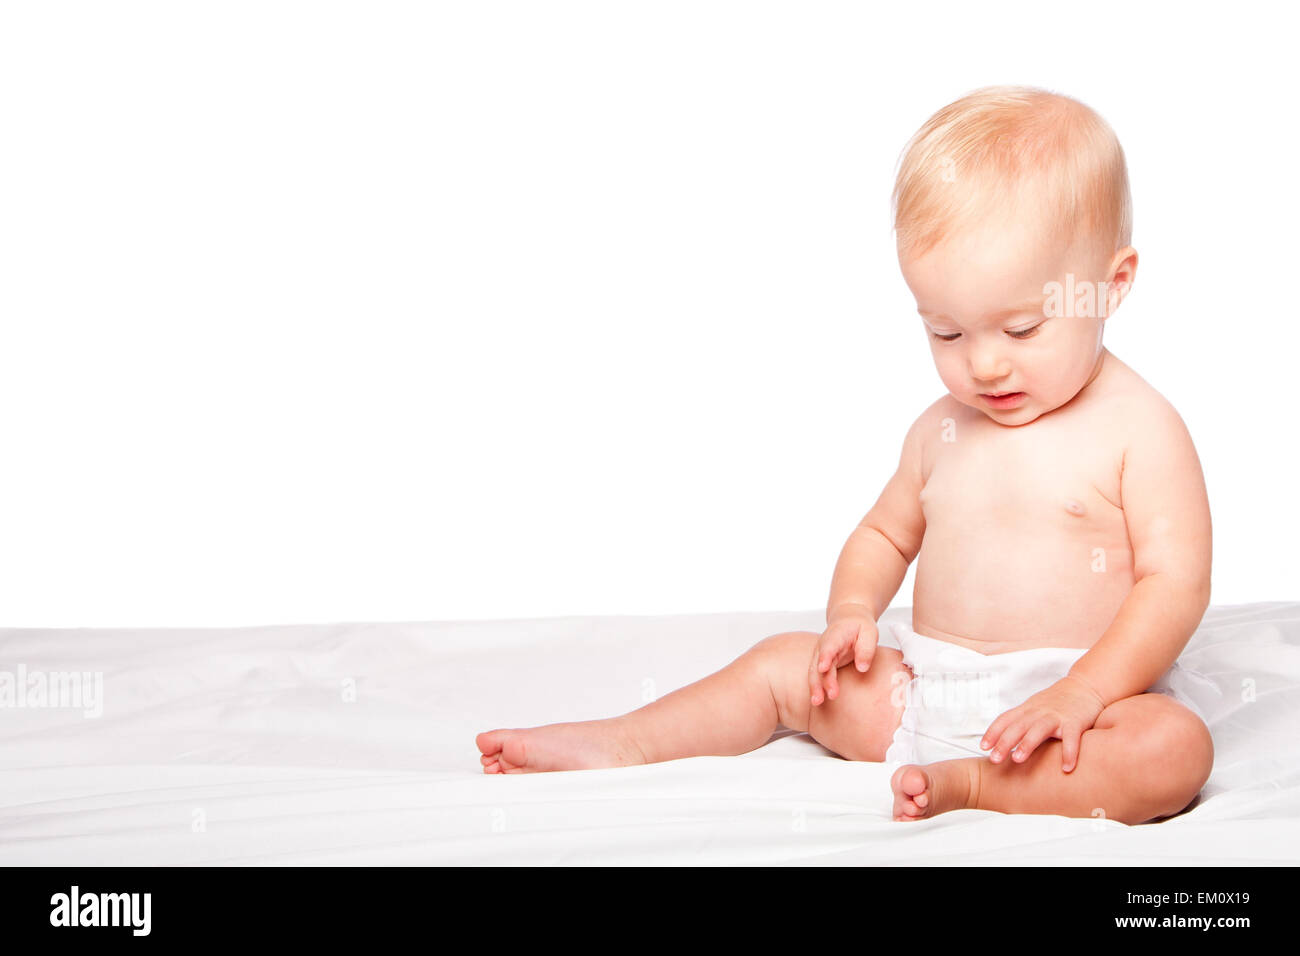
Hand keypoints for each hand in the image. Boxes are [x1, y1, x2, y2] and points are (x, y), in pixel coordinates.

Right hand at [809, 613, 878, 705]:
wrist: (849, 618)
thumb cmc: (860, 625)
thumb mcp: (869, 632)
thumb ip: (866, 649)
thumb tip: (862, 668)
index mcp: (836, 635)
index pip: (829, 646)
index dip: (825, 656)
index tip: (823, 667)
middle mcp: (824, 645)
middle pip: (818, 663)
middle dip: (819, 679)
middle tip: (824, 695)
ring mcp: (822, 655)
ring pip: (815, 672)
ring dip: (815, 687)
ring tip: (817, 702)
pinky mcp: (824, 663)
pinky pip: (818, 676)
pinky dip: (817, 687)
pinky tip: (818, 700)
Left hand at [979, 674, 1106, 772]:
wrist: (1085, 685)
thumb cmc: (1057, 701)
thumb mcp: (1034, 708)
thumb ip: (1020, 722)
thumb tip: (1000, 741)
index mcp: (1027, 709)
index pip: (1005, 720)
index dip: (993, 732)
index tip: (982, 747)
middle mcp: (1039, 712)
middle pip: (1018, 726)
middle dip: (1003, 742)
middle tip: (993, 759)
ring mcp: (1057, 716)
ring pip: (1039, 729)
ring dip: (1027, 744)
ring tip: (1017, 759)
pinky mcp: (1075, 722)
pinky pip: (1072, 738)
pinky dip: (1069, 752)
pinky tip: (1066, 768)